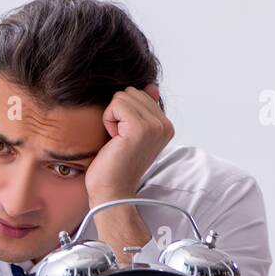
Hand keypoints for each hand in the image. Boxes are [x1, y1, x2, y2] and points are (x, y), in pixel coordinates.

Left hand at [85, 85, 173, 203]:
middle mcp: (165, 125)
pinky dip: (108, 120)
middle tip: (119, 139)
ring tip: (117, 140)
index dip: (124, 113)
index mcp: (166, 125)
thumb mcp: (132, 132)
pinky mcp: (140, 128)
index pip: (140, 94)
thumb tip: (152, 86)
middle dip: (118, 112)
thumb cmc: (116, 164)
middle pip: (131, 92)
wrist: (111, 189)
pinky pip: (116, 104)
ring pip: (123, 96)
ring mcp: (154, 126)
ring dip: (112, 117)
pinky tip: (113, 139)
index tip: (126, 138)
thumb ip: (144, 109)